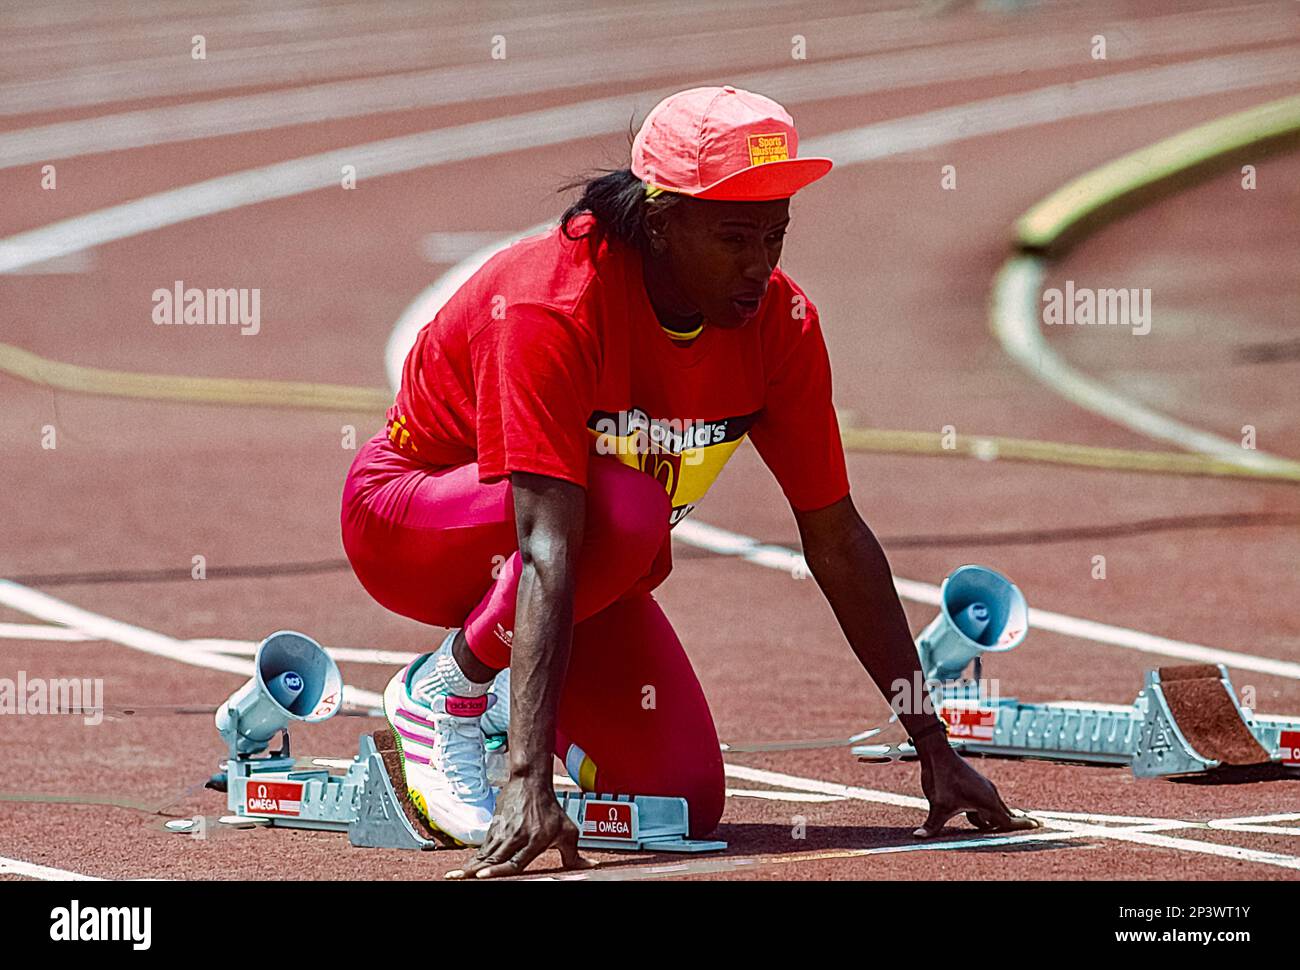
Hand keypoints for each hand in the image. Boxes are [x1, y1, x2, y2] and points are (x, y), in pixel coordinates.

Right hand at [445, 777, 595, 879]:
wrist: (531, 781)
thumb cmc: (551, 809)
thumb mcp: (568, 831)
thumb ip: (575, 854)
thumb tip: (592, 867)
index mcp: (535, 840)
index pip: (514, 860)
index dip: (498, 869)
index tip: (483, 874)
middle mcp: (517, 836)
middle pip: (493, 859)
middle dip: (476, 870)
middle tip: (459, 878)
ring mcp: (503, 831)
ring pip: (485, 853)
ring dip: (470, 866)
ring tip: (455, 876)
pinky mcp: (494, 828)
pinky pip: (483, 847)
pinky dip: (474, 858)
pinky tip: (465, 868)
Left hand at [913, 745, 1040, 838]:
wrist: (936, 752)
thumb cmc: (941, 778)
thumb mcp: (938, 805)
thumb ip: (932, 825)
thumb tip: (919, 836)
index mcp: (987, 801)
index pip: (1008, 821)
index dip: (1022, 826)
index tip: (1038, 827)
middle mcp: (990, 794)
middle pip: (1003, 817)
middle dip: (1007, 826)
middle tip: (1021, 830)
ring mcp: (984, 788)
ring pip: (992, 810)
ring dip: (988, 820)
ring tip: (979, 825)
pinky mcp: (976, 784)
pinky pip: (984, 803)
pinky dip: (982, 812)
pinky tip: (971, 817)